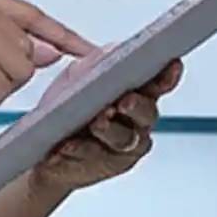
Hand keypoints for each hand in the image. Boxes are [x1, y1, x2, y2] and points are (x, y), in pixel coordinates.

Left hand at [27, 53, 182, 194]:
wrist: (45, 148)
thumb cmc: (67, 109)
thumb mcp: (77, 78)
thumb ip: (96, 64)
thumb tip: (113, 49)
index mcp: (136, 93)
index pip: (157, 83)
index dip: (167, 75)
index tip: (171, 64)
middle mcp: (137, 121)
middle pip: (146, 112)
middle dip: (136, 105)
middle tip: (125, 100)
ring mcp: (124, 145)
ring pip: (123, 138)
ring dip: (109, 129)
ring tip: (96, 122)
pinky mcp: (105, 166)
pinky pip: (94, 157)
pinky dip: (79, 149)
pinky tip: (66, 144)